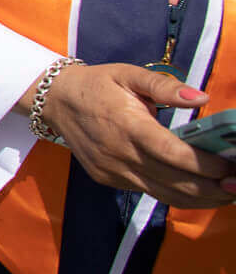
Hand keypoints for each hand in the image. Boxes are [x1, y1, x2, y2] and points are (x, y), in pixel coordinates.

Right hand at [36, 63, 234, 209]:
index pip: (175, 155)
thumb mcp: (129, 75)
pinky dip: (178, 195)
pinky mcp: (110, 180)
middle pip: (176, 183)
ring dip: (201, 199)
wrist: (55, 101)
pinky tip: (198, 190)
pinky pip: (150, 193)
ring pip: (166, 196)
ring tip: (226, 194)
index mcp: (128, 127)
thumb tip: (201, 98)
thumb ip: (165, 87)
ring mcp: (114, 172)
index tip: (231, 166)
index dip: (207, 165)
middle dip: (214, 188)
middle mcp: (120, 155)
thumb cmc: (98, 85)